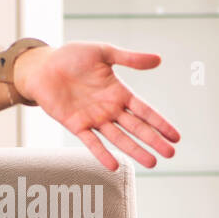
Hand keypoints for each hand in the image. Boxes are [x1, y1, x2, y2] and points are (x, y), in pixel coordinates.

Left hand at [15, 42, 179, 170]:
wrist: (42, 66)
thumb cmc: (71, 57)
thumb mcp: (103, 52)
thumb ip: (130, 59)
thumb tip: (159, 60)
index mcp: (118, 92)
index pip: (145, 111)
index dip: (160, 123)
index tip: (176, 137)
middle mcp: (109, 109)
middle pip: (136, 128)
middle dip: (153, 141)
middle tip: (170, 154)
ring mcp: (93, 119)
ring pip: (118, 138)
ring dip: (135, 150)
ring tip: (152, 162)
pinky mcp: (76, 125)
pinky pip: (91, 142)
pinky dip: (102, 154)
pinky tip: (114, 165)